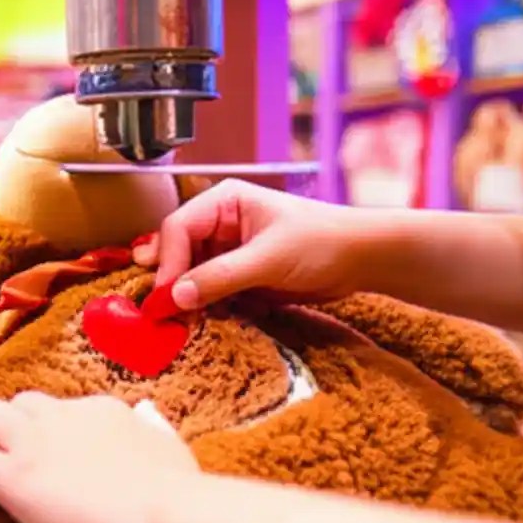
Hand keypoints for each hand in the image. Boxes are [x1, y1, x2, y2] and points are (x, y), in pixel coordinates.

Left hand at [0, 392, 198, 522]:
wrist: (155, 513)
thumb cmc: (174, 489)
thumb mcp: (167, 444)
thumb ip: (151, 428)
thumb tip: (146, 415)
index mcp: (103, 409)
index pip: (66, 407)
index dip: (62, 433)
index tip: (69, 459)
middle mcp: (65, 415)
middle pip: (23, 401)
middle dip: (19, 426)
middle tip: (27, 462)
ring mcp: (36, 442)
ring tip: (2, 475)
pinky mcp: (14, 474)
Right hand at [133, 179, 386, 311]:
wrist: (361, 260)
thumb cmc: (320, 243)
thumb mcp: (268, 259)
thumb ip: (221, 276)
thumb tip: (175, 296)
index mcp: (224, 202)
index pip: (179, 228)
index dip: (168, 262)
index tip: (166, 297)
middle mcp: (220, 223)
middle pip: (178, 251)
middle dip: (171, 280)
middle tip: (160, 311)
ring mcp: (229, 251)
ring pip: (191, 275)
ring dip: (188, 297)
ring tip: (183, 320)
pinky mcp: (240, 276)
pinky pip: (211, 292)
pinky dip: (208, 307)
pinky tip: (208, 319)